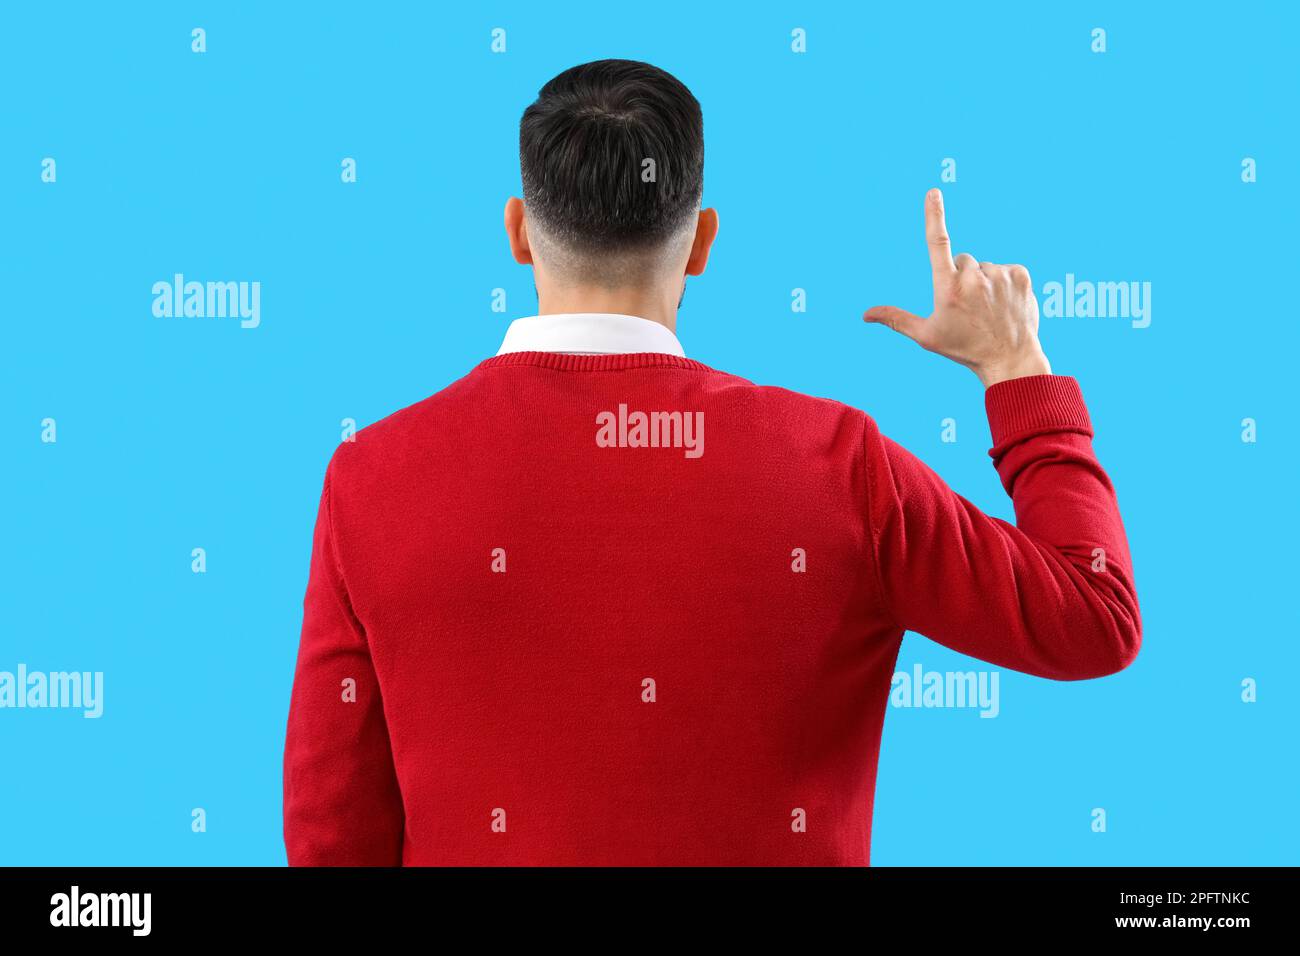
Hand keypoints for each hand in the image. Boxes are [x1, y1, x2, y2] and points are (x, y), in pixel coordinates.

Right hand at [864, 188, 1051, 387]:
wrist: (1010, 359)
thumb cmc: (964, 348)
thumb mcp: (926, 336)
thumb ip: (895, 319)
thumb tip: (865, 314)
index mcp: (948, 288)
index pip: (938, 242)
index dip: (934, 215)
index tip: (934, 193)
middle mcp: (973, 277)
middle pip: (962, 261)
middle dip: (961, 277)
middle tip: (968, 307)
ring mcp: (999, 274)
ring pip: (984, 268)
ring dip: (983, 283)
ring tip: (989, 310)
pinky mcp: (1020, 274)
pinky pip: (1006, 270)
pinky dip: (1004, 283)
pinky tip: (1004, 304)